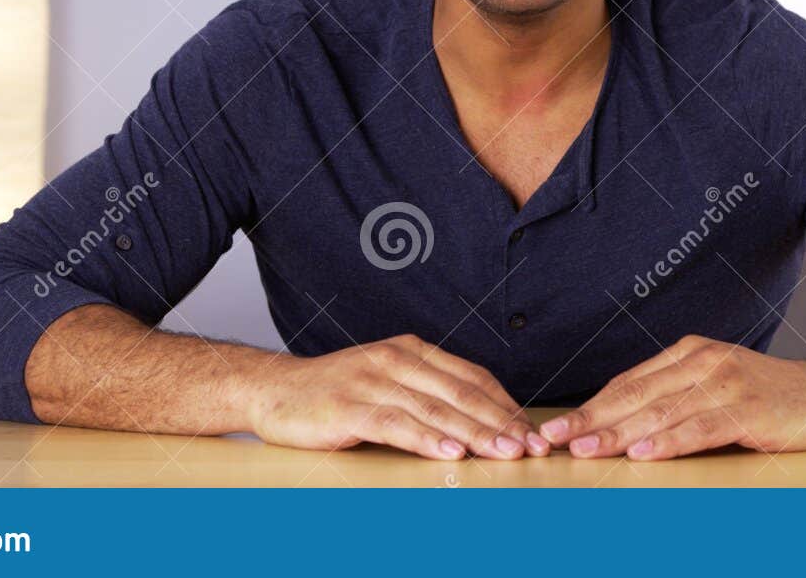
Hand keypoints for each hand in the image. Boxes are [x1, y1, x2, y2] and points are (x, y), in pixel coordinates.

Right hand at [243, 334, 549, 459]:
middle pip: (461, 394)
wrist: (273, 390)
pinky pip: (395, 424)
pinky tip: (450, 452)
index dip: (505, 405)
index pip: (472, 377)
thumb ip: (428, 395)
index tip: (532, 431)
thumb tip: (480, 423)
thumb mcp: (387, 382)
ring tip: (504, 453)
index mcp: (412, 351)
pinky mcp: (348, 407)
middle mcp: (396, 360)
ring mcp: (372, 381)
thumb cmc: (335, 393)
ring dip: (475, 434)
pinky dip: (426, 439)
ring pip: (435, 409)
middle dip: (501, 423)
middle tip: (531, 447)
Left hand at [535, 335, 805, 459]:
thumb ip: (674, 396)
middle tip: (555, 440)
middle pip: (634, 396)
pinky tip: (645, 453)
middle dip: (590, 421)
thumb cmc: (767, 395)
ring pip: (660, 413)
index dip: (590, 407)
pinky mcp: (747, 409)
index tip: (556, 428)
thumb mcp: (715, 384)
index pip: (627, 383)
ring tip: (587, 451)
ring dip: (619, 434)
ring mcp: (725, 383)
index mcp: (688, 354)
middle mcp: (702, 362)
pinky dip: (669, 442)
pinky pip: (700, 428)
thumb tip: (619, 425)